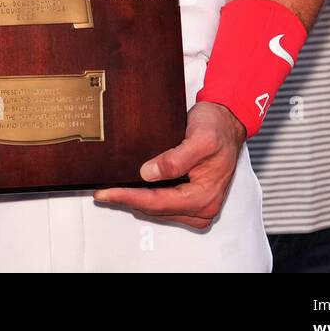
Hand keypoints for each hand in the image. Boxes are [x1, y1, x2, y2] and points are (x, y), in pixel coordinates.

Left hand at [92, 101, 246, 228]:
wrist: (226, 120)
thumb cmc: (217, 128)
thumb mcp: (199, 138)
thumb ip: (176, 159)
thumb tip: (149, 173)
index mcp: (205, 196)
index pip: (159, 202)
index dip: (130, 198)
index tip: (107, 193)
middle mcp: (203, 205)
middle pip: (157, 210)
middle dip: (129, 201)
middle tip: (103, 193)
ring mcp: (197, 204)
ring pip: (159, 209)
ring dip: (137, 200)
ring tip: (113, 191)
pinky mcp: (191, 197)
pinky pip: (164, 203)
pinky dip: (147, 197)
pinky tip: (133, 188)